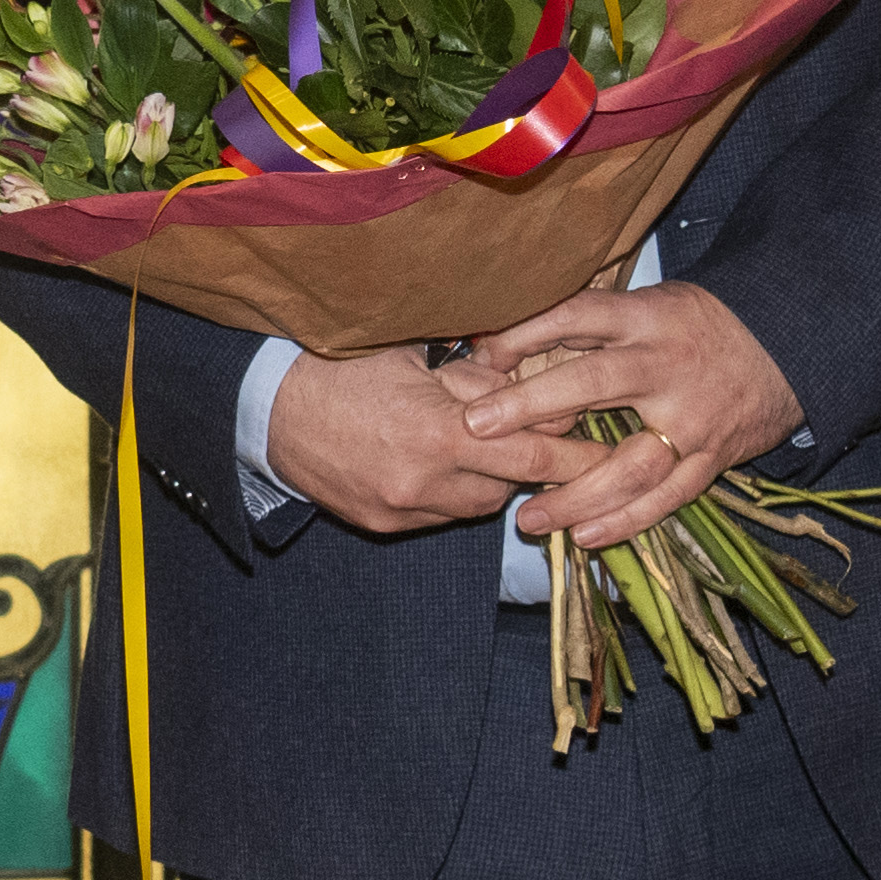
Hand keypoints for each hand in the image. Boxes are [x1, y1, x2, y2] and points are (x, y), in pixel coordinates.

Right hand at [262, 346, 594, 537]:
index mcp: (438, 431)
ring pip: (478, 503)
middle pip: (510, 484)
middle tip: (573, 454)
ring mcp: (402, 509)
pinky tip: (441, 461)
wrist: (264, 407)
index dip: (578, 456)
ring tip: (484, 441)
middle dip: (540, 468)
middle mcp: (424, 481)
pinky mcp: (384, 524)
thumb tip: (538, 390)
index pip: (532, 452)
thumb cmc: (338, 364)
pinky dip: (452, 490)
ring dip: (492, 476)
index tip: (616, 453)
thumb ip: (479, 378)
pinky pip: (439, 514)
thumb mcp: (413, 355)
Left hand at [458, 285, 809, 552]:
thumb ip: (588, 323)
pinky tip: (587, 537)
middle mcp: (665, 365)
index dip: (527, 333)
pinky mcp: (712, 457)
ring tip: (529, 519)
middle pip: (593, 384)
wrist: (789, 344)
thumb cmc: (697, 325)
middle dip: (532, 406)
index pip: (578, 315)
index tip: (480, 355)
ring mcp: (692, 417)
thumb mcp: (650, 304)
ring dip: (577, 494)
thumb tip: (499, 338)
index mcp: (646, 318)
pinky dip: (627, 520)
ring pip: (629, 462)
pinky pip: (667, 497)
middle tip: (478, 427)